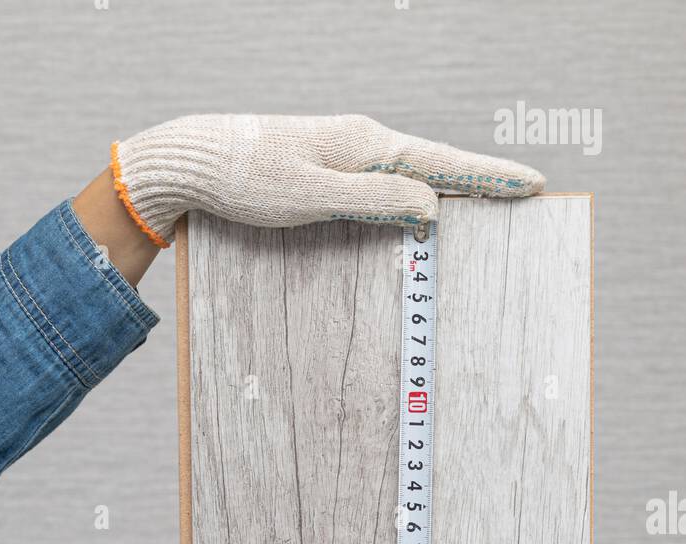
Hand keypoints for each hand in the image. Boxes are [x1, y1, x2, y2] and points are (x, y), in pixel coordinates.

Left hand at [110, 113, 544, 247]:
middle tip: (525, 195)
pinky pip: (384, 187)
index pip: (444, 164)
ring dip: (449, 192)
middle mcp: (362, 145)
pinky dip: (411, 200)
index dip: (490, 178)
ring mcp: (344, 157)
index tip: (533, 184)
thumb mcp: (313, 195)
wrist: (194, 162)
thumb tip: (432, 208)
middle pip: (436, 166)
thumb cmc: (247, 178)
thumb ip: (374, 200)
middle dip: (481, 183)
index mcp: (368, 145)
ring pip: (411, 177)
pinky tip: (418, 213)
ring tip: (488, 206)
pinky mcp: (326, 172)